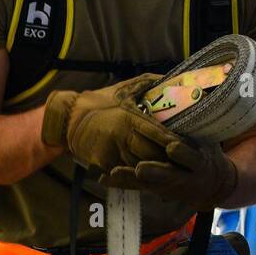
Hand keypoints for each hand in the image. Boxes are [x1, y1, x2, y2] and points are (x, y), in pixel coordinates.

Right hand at [42, 72, 176, 175]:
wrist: (69, 118)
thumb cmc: (99, 102)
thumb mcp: (123, 89)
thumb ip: (147, 83)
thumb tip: (168, 77)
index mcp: (129, 117)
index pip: (158, 133)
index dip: (175, 142)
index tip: (187, 147)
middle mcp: (122, 136)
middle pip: (152, 154)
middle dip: (167, 160)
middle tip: (182, 163)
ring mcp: (112, 152)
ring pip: (140, 166)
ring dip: (154, 170)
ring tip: (170, 172)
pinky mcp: (104, 163)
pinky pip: (126, 172)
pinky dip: (137, 175)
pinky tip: (148, 177)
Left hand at [106, 134, 238, 207]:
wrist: (210, 185)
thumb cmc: (207, 155)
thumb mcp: (210, 143)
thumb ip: (199, 127)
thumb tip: (199, 93)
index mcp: (200, 164)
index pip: (192, 159)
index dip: (183, 154)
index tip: (172, 147)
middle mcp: (183, 178)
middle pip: (168, 175)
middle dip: (154, 171)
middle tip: (140, 168)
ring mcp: (167, 186)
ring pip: (148, 183)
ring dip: (131, 178)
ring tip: (115, 171)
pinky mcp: (154, 189)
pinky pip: (135, 187)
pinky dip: (120, 182)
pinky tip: (104, 178)